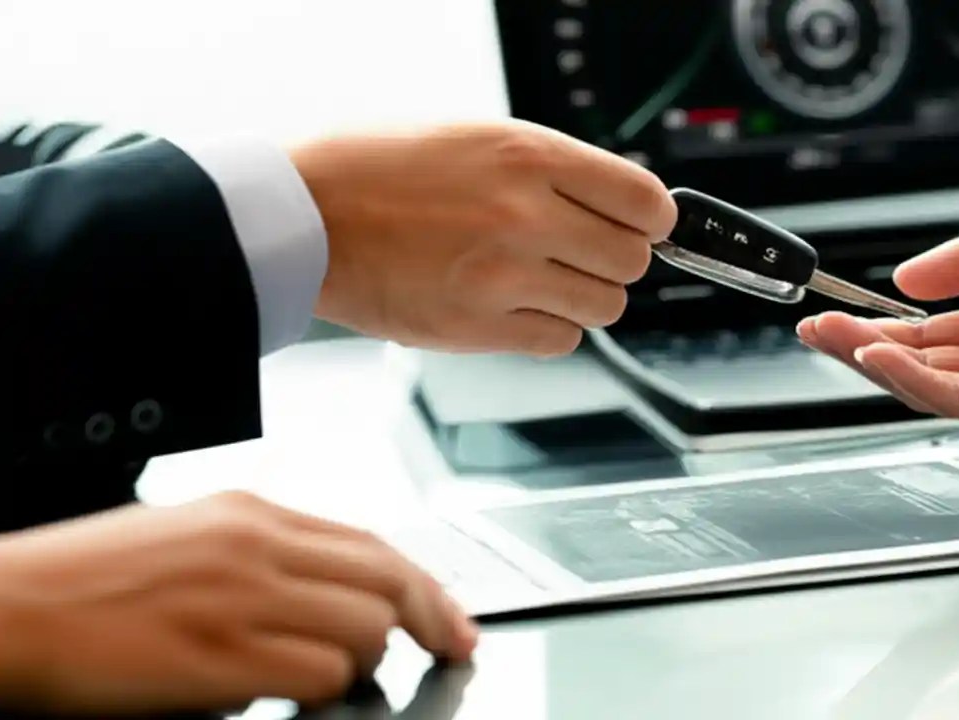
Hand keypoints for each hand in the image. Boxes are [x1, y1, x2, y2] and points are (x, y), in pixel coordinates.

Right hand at [0, 491, 476, 714]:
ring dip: (364, 662)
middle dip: (434, 618)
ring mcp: (242, 598)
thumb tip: (327, 591)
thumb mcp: (187, 538)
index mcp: (250, 514)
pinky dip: (324, 691)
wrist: (7, 609)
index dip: (426, 584)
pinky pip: (320, 675)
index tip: (453, 616)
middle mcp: (257, 546)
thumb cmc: (85, 583)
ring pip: (367, 628)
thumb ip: (263, 555)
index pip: (371, 544)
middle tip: (455, 648)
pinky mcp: (222, 655)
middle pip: (389, 579)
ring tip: (333, 678)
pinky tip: (297, 696)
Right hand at [290, 120, 677, 356]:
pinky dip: (549, 328)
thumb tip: (618, 204)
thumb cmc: (379, 171)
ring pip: (605, 306)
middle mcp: (525, 215)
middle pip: (633, 260)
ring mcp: (504, 275)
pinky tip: (515, 306)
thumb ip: (550, 171)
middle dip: (614, 259)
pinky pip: (561, 340)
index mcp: (528, 156)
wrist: (305, 217)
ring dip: (584, 297)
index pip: (645, 200)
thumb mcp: (476, 139)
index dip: (653, 218)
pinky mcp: (479, 328)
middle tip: (582, 254)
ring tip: (542, 281)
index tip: (645, 226)